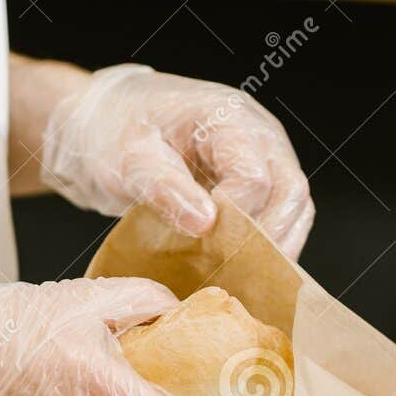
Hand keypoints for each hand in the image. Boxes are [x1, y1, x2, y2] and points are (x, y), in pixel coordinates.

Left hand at [40, 64, 313, 257]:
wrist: (102, 122)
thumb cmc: (112, 132)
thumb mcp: (126, 159)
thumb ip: (164, 187)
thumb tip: (206, 223)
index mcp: (227, 116)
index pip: (255, 175)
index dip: (236, 216)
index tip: (203, 241)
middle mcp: (256, 133)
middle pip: (291, 192)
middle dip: (266, 241)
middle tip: (231, 273)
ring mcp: (260, 156)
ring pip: (293, 208)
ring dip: (271, 248)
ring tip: (237, 279)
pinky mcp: (254, 179)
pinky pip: (277, 216)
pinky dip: (263, 245)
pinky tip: (236, 270)